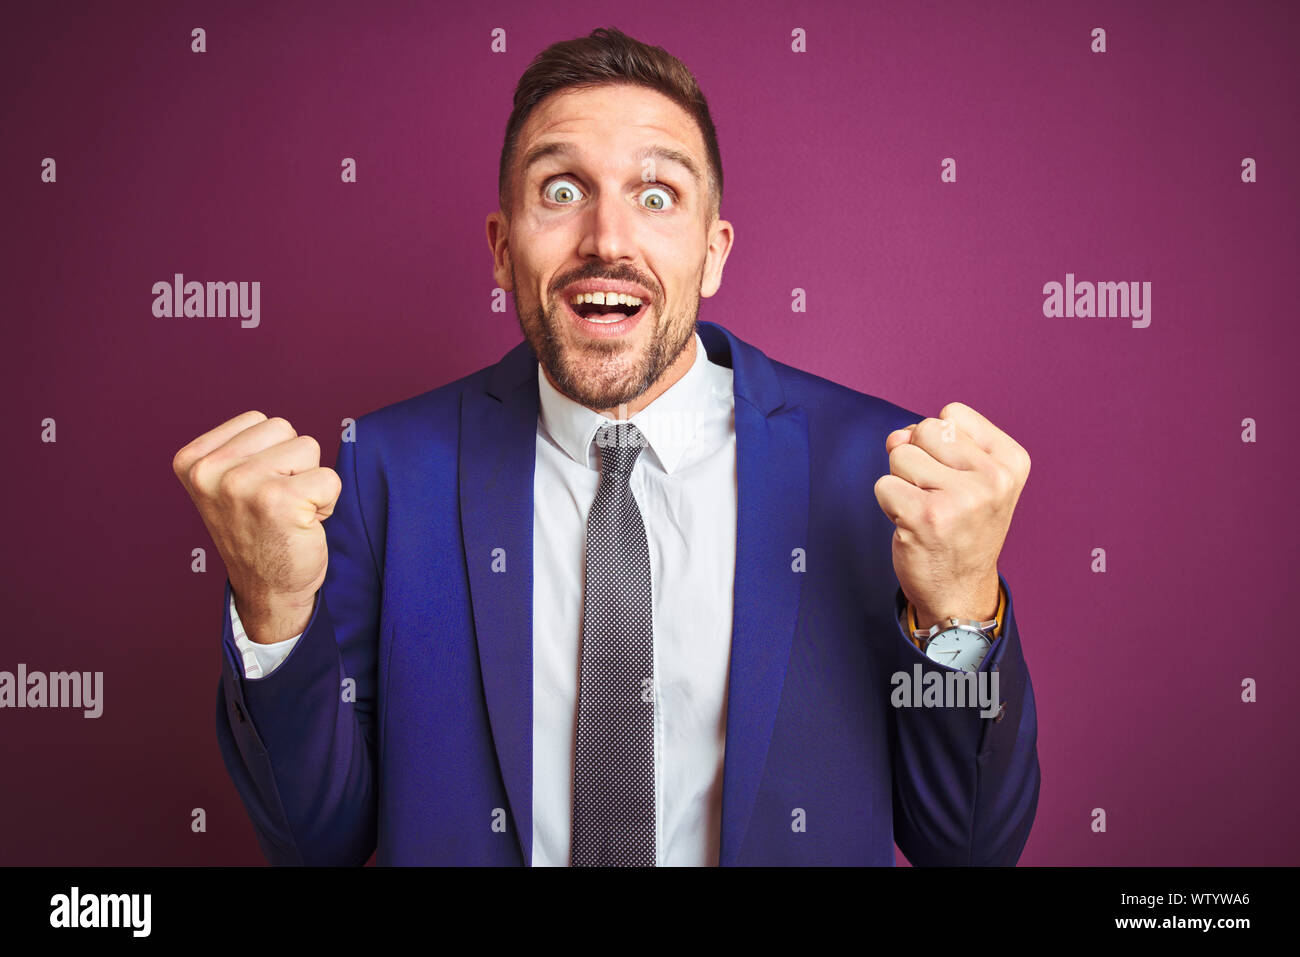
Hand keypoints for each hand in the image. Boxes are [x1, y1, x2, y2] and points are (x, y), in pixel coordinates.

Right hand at [172, 411, 341, 642]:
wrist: (268, 592)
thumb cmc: (258, 533)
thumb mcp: (228, 484)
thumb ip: (241, 450)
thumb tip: (278, 425)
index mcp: (192, 461)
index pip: (259, 421)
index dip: (271, 454)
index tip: (256, 491)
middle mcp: (209, 471)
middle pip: (284, 429)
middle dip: (293, 464)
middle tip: (276, 503)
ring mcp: (241, 485)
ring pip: (308, 447)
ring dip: (309, 481)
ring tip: (289, 512)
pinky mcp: (278, 501)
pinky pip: (329, 478)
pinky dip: (327, 502)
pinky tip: (302, 525)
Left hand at [873, 402, 1029, 629]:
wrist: (959, 591)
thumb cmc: (960, 527)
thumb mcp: (966, 477)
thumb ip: (933, 442)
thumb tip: (896, 437)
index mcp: (1012, 462)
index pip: (952, 414)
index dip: (939, 442)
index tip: (955, 478)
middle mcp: (993, 479)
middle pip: (923, 429)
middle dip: (917, 459)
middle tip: (936, 496)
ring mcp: (961, 499)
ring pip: (900, 454)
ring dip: (902, 482)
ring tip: (925, 510)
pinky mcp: (926, 517)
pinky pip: (883, 484)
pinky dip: (888, 504)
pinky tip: (912, 525)